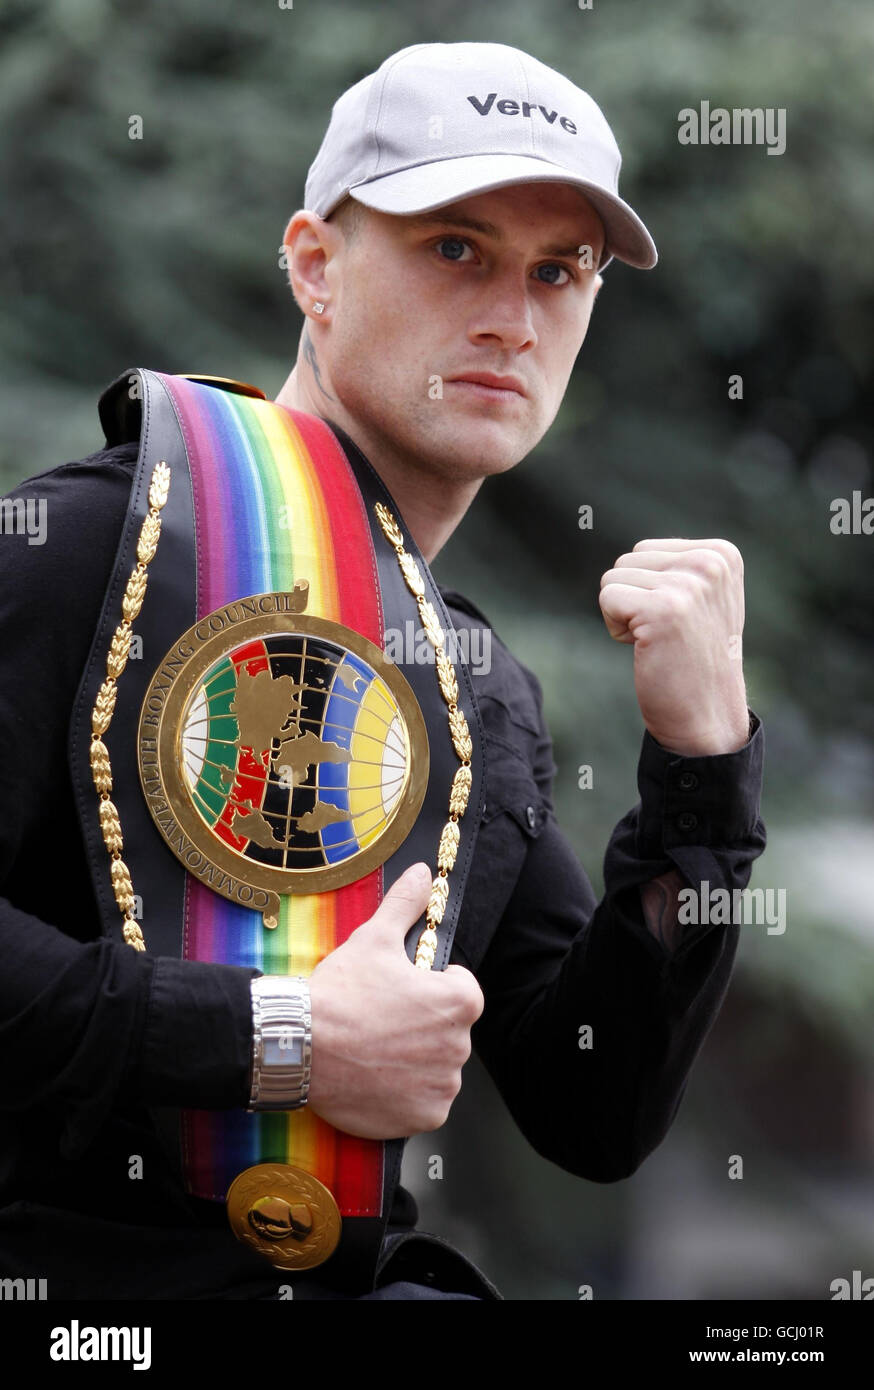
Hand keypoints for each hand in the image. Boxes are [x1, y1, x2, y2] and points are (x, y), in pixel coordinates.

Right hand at [306, 862, 483, 1137]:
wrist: (298, 1045)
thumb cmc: (340, 992)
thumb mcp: (373, 939)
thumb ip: (405, 905)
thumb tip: (422, 874)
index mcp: (459, 1002)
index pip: (460, 990)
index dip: (429, 987)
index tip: (399, 992)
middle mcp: (460, 1046)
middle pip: (447, 1031)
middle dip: (421, 1026)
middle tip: (381, 1021)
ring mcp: (442, 1086)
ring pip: (436, 1067)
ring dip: (414, 1061)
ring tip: (374, 1050)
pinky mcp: (424, 1116)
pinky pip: (424, 1103)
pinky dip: (405, 1095)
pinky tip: (376, 1079)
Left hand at [599, 538, 748, 755]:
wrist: (708, 715)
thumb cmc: (697, 660)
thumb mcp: (703, 599)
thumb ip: (678, 567)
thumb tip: (636, 553)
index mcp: (722, 555)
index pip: (646, 550)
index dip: (648, 590)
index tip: (680, 621)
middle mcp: (710, 563)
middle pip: (627, 561)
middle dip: (633, 600)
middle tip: (667, 635)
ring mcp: (688, 585)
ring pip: (613, 579)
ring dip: (625, 616)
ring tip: (660, 642)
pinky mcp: (662, 609)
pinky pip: (608, 598)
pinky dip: (616, 629)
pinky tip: (647, 649)